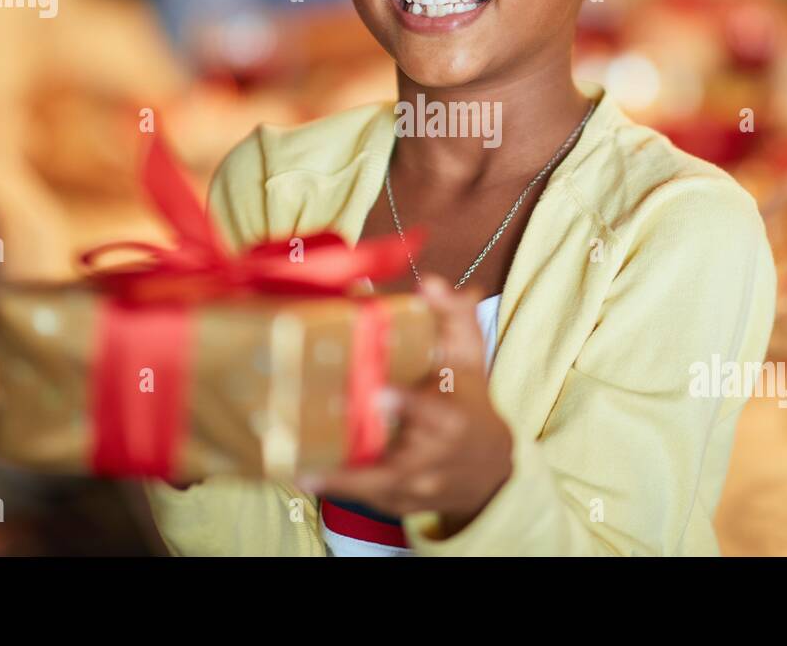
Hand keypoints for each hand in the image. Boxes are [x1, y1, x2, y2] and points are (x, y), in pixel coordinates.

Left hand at [302, 276, 513, 534]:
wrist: (491, 469)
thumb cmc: (471, 403)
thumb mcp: (469, 360)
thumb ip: (452, 318)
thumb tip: (430, 281)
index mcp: (452, 421)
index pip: (432, 415)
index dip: (407, 404)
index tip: (380, 392)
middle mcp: (433, 460)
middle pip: (395, 463)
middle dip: (358, 460)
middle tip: (312, 443)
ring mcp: (415, 488)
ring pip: (374, 488)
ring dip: (337, 481)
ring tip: (296, 468)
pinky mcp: (398, 504)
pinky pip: (365, 499)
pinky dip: (336, 489)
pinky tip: (302, 474)